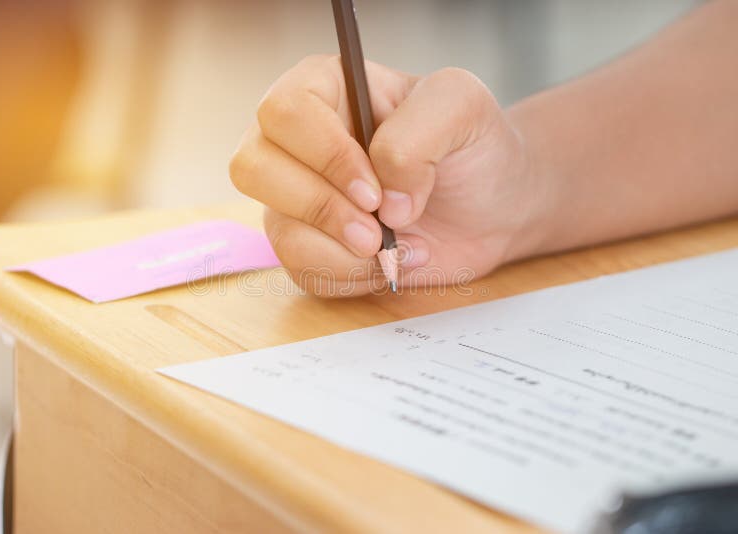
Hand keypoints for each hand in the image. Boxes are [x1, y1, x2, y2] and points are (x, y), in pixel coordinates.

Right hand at [230, 55, 550, 296]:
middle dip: (321, 208)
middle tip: (378, 226)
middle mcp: (297, 142)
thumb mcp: (463, 107)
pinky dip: (349, 277)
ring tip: (392, 246)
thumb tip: (383, 200)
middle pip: (253, 168)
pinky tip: (388, 261)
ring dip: (340, 251)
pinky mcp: (309, 244)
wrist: (492, 208)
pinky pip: (301, 270)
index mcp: (325, 89)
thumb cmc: (472, 147)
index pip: (285, 113)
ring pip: (277, 229)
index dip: (325, 156)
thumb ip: (418, 135)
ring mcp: (296, 196)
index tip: (376, 189)